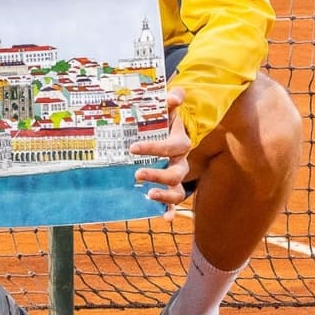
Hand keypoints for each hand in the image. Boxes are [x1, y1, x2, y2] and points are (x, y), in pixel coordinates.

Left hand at [129, 86, 191, 217]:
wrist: (173, 131)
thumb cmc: (165, 120)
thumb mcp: (167, 109)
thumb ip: (170, 100)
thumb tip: (176, 95)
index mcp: (180, 142)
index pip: (172, 146)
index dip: (154, 148)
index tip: (133, 148)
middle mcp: (182, 162)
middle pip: (177, 173)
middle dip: (158, 175)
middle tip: (137, 174)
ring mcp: (177, 177)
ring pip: (178, 191)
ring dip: (165, 195)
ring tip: (148, 195)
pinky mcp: (170, 187)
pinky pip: (174, 203)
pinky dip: (171, 211)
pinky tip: (165, 218)